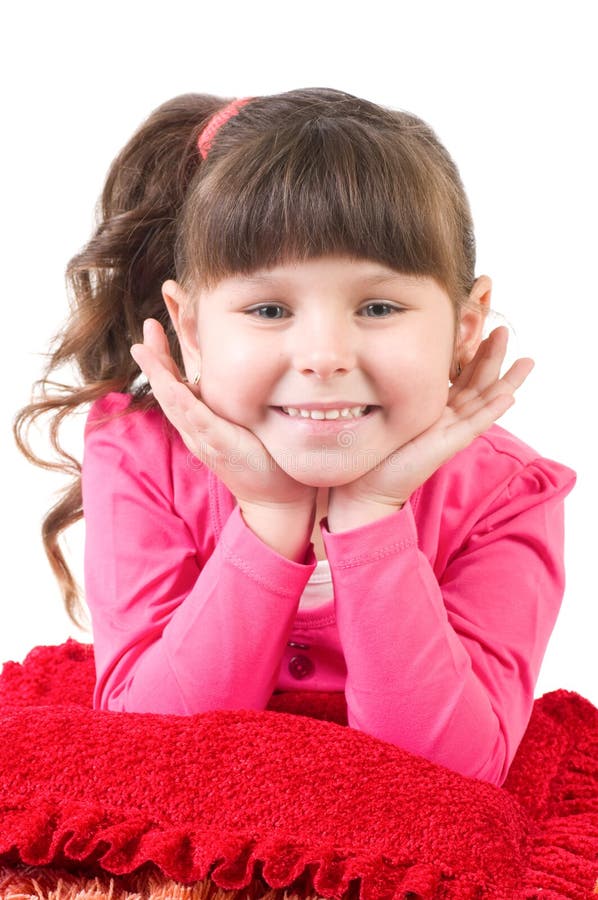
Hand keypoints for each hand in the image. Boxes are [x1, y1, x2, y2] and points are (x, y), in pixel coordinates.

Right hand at [129, 319, 316, 514]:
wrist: (275, 493)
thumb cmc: (264, 451)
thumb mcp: (248, 411)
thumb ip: (242, 386)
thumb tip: (254, 356)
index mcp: (203, 408)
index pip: (182, 368)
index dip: (173, 336)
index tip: (169, 301)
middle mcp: (195, 420)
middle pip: (168, 379)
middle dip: (156, 349)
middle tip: (148, 319)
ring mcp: (202, 433)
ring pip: (172, 398)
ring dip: (157, 372)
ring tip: (144, 346)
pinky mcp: (217, 444)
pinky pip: (194, 420)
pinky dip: (180, 402)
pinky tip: (171, 386)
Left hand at [328, 326, 534, 515]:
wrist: (369, 486)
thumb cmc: (378, 452)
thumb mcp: (392, 412)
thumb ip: (400, 392)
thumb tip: (390, 362)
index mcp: (437, 410)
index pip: (463, 378)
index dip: (475, 355)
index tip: (484, 330)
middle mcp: (448, 419)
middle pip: (479, 384)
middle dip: (493, 358)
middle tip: (504, 331)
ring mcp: (452, 433)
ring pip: (486, 402)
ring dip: (506, 382)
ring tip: (526, 362)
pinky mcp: (449, 446)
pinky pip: (474, 425)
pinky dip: (492, 411)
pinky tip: (508, 397)